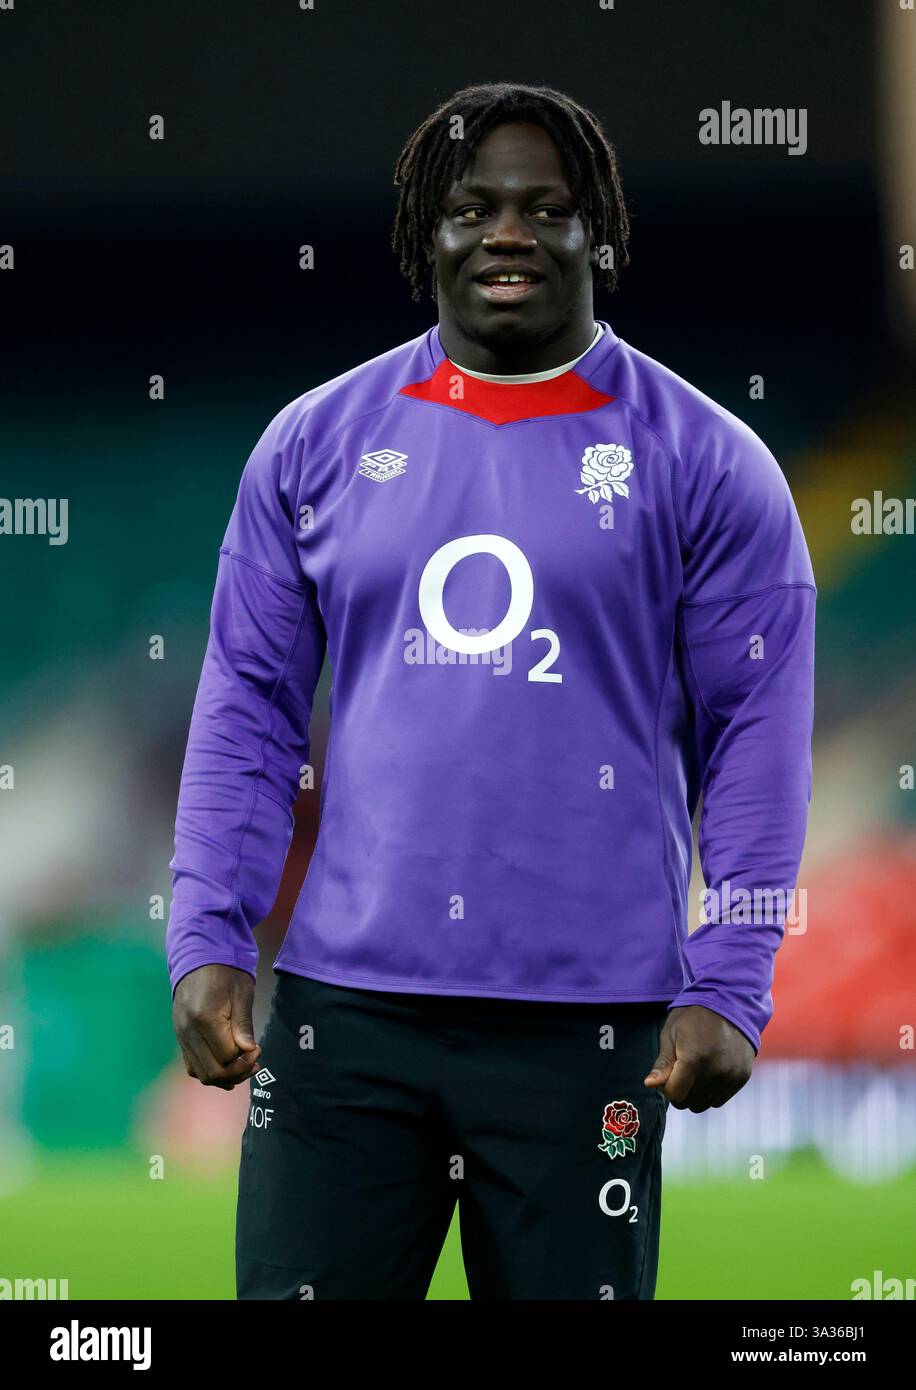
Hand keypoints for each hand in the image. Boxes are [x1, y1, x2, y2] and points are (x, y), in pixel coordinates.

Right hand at [172, 964, 261, 1089]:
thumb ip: (243, 1024)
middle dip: (237, 1073)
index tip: (258, 1048)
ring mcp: (181, 1036)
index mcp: (205, 1018)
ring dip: (224, 1077)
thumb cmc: (225, 972)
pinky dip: (209, 1071)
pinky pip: (192, 1065)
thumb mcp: (241, 992)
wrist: (199, 957)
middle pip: (212, 1071)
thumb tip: (249, 1050)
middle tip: (254, 1063)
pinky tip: (226, 1065)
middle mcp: (189, 1032)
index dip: (246, 1059)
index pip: (227, 1056)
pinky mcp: (180, 1037)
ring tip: (243, 1067)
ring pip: (200, 1073)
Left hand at [643, 1005, 754, 1111]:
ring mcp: (731, 1076)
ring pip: (705, 1104)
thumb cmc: (693, 1017)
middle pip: (689, 1103)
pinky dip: (711, 1091)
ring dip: (696, 1094)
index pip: (674, 1094)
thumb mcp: (671, 1034)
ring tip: (696, 1071)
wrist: (730, 1003)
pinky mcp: (742, 1077)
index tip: (669, 1072)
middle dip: (681, 1091)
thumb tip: (649, 1085)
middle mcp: (715, 1071)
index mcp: (694, 1059)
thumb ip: (662, 1063)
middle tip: (682, 1071)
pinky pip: (720, 1099)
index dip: (667, 1086)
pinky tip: (710, 1072)